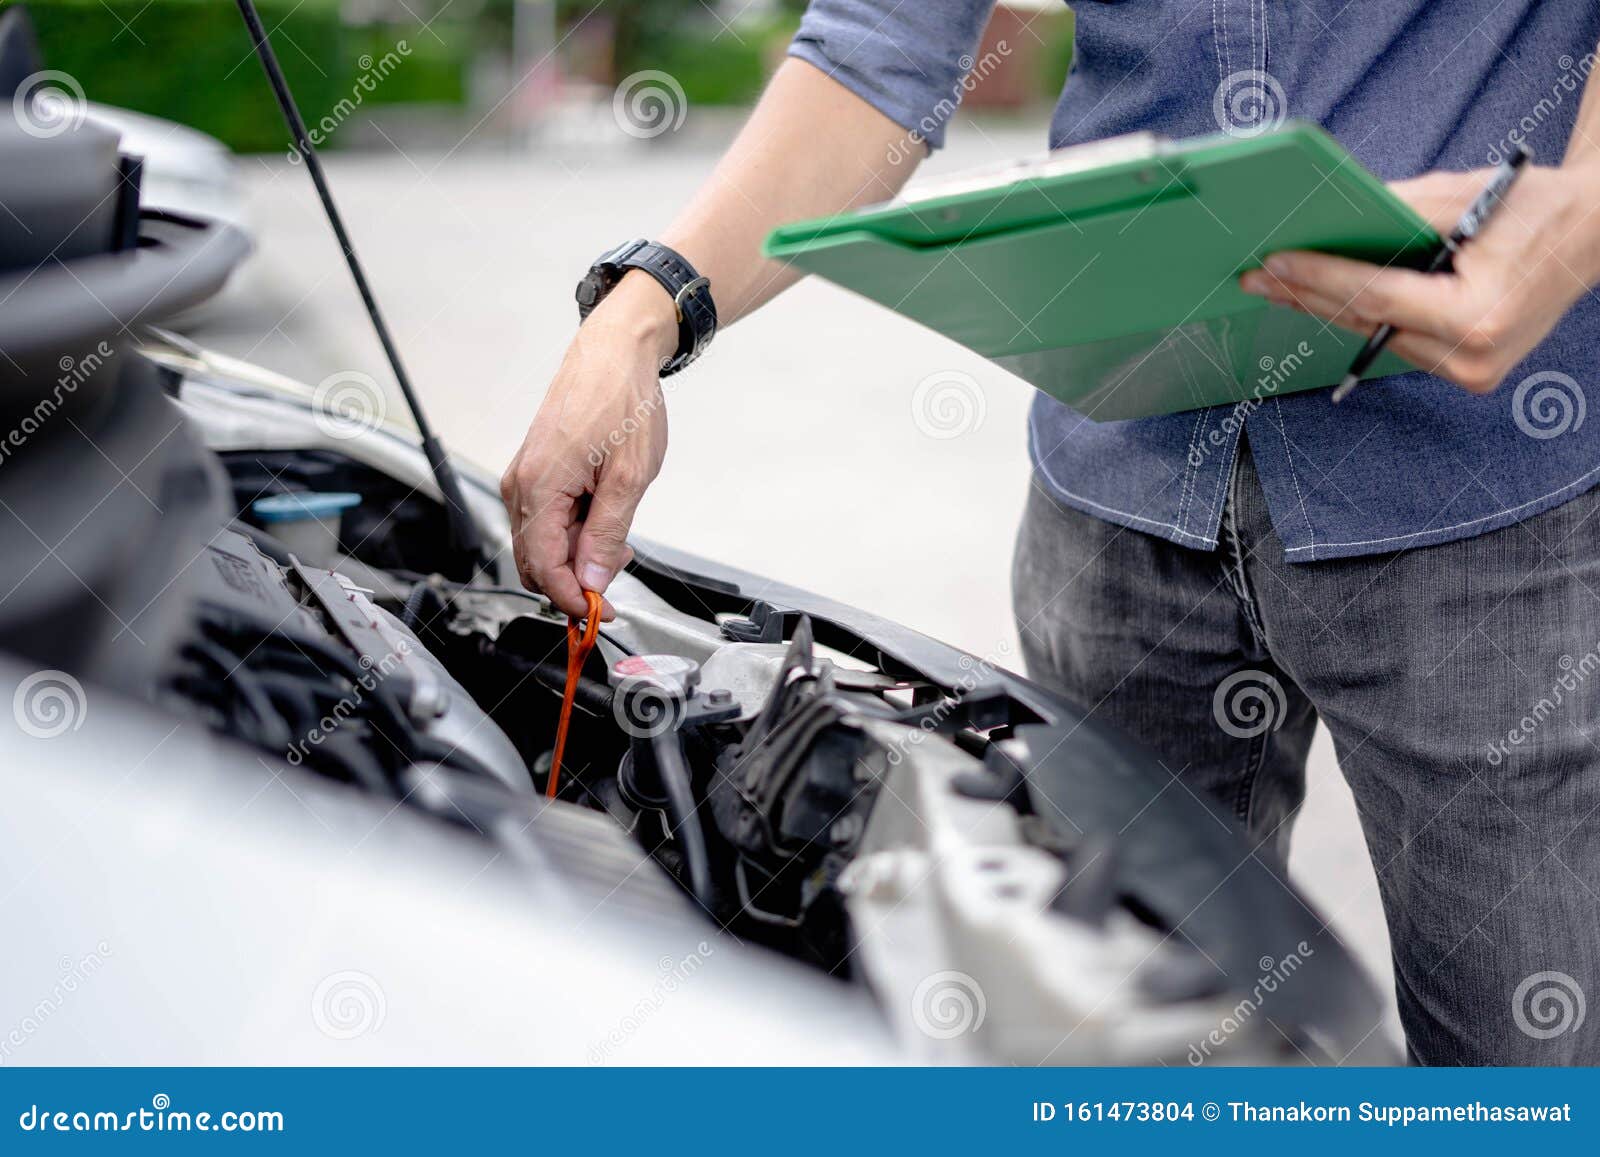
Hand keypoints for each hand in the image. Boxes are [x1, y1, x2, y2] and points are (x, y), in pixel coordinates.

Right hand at [500, 272, 677, 618]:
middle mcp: (520, 485)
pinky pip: (545, 522)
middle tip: (620, 562)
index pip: (543, 568)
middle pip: (536, 562)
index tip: (602, 612)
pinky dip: (572, 533)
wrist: (613, 355)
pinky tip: (603, 517)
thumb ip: (607, 534)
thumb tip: (591, 581)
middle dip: (576, 577)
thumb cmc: (622, 402)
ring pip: (541, 544)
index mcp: (539, 487)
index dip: (573, 599)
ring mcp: (524, 479)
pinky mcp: (533, 474)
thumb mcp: (629, 477)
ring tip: (618, 533)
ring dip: (577, 555)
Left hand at [1239, 163, 1599, 393]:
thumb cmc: (1535, 210)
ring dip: (1331, 309)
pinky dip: (1367, 317)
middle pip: (1368, 323)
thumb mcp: (1465, 196)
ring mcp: (1471, 373)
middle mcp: (1473, 355)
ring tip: (1281, 284)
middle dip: (1308, 296)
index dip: (1319, 279)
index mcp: (1477, 315)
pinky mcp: (1468, 373)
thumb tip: (1333, 215)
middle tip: (1258, 276)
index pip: (1376, 297)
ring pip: (1379, 337)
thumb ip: (1398, 211)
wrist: (1594, 236)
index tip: (1273, 264)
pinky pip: (1401, 342)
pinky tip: (1327, 297)